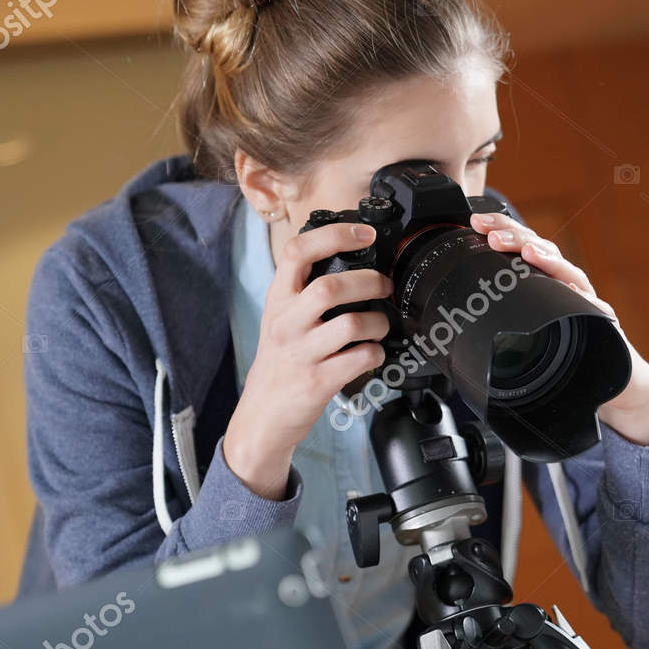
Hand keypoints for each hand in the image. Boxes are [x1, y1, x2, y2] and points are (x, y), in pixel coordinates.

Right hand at [223, 221, 391, 497]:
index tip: (364, 234)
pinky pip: (360, 359)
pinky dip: (376, 354)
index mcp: (278, 300)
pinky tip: (373, 354)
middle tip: (384, 286)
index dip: (335, 235)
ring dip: (378, 322)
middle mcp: (286, 323)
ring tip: (380, 326)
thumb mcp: (281, 318)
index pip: (299, 251)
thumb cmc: (280, 361)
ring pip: (352, 324)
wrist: (263, 415)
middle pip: (331, 286)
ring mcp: (302, 353)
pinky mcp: (318, 382)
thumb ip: (304, 290)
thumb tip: (352, 258)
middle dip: (369, 282)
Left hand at [469, 211, 648, 448]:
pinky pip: (595, 311)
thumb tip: (450, 320)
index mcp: (543, 280)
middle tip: (493, 235)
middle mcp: (565, 285)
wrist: (610, 379)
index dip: (501, 229)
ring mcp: (586, 302)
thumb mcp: (526, 331)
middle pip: (542, 252)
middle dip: (517, 238)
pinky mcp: (603, 325)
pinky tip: (572, 292)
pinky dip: (584, 300)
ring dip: (547, 260)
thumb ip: (501, 316)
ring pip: (568, 274)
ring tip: (528, 253)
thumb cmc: (565, 349)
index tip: (476, 222)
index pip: (521, 246)